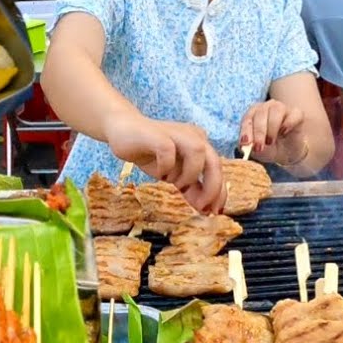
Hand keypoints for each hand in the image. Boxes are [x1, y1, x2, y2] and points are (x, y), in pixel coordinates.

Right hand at [105, 116, 225, 212]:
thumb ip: (190, 188)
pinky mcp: (158, 135)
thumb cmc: (150, 153)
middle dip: (212, 187)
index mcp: (200, 145)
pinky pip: (168, 150)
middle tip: (202, 206)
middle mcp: (193, 137)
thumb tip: (204, 209)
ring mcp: (177, 134)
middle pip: (214, 161)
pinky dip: (167, 166)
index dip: (218, 193)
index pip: (217, 170)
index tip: (214, 212)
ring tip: (176, 184)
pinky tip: (160, 173)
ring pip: (198, 151)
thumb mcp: (174, 175)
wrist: (123, 130)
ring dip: (190, 174)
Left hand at [239, 100, 304, 164]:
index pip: (247, 118)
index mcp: (253, 113)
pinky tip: (284, 133)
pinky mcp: (297, 113)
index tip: (246, 143)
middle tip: (259, 147)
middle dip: (259, 132)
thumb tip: (245, 144)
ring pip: (276, 110)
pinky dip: (288, 124)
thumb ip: (250, 146)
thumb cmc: (269, 148)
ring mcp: (282, 108)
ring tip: (271, 141)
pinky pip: (293, 114)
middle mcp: (267, 107)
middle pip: (261, 113)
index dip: (246, 131)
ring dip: (272, 128)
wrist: (287, 153)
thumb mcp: (257, 150)